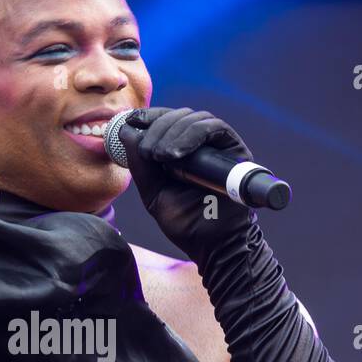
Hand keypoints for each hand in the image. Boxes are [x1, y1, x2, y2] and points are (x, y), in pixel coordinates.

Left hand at [120, 107, 255, 264]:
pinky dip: (192, 135)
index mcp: (184, 151)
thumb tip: (126, 131)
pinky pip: (216, 129)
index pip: (169, 121)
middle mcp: (203, 146)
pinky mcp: (236, 152)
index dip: (151, 116)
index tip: (132, 120)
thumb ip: (140, 164)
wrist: (211, 245)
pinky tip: (175, 155)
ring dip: (172, 131)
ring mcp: (220, 147)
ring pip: (196, 119)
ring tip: (158, 155)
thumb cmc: (186, 222)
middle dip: (158, 127)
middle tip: (146, 151)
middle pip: (181, 116)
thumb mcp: (153, 191)